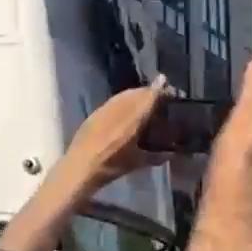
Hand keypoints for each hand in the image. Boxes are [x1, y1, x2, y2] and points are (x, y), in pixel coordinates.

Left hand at [59, 77, 169, 193]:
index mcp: (132, 121)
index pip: (148, 98)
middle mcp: (118, 110)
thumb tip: (171, 154)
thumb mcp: (137, 163)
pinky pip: (113, 100)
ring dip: (136, 93)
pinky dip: (123, 99)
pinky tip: (125, 105)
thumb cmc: (111, 166)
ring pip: (124, 95)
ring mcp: (104, 109)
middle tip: (158, 94)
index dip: (158, 89)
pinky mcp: (94, 113)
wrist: (80, 166)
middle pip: (136, 93)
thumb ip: (156, 156)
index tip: (167, 84)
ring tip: (144, 98)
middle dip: (148, 91)